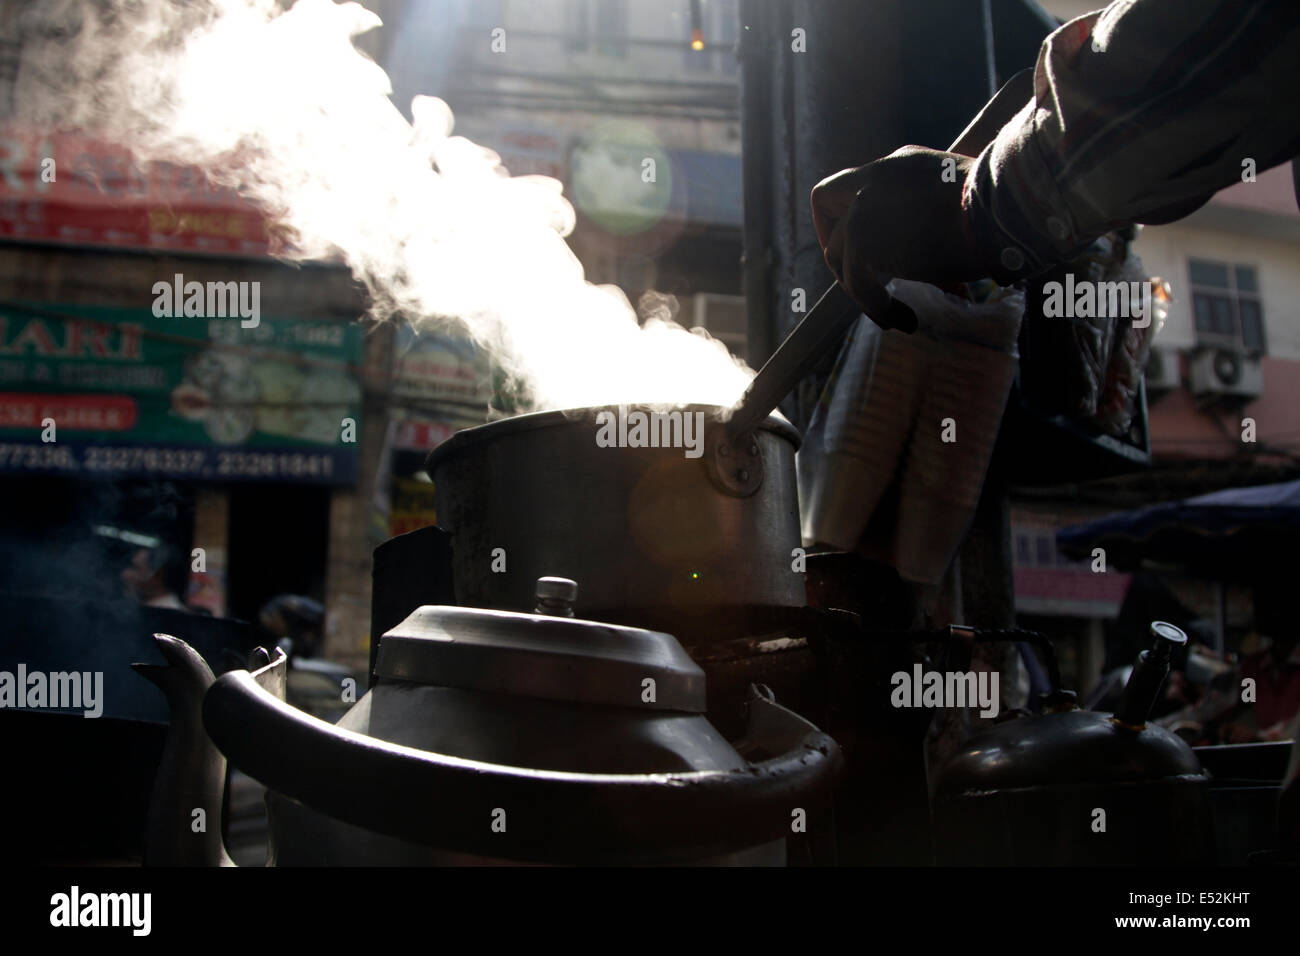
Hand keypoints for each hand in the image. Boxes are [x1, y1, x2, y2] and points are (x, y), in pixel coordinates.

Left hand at [811, 146, 995, 311]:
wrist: (1007, 209)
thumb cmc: (1003, 213)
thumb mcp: (962, 208)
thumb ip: (935, 224)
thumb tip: (941, 270)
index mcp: (901, 164)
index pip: (860, 185)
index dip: (858, 217)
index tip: (879, 248)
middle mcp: (876, 177)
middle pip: (826, 201)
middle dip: (836, 240)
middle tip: (862, 277)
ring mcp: (864, 205)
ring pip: (838, 253)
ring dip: (861, 290)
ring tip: (894, 314)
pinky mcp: (863, 238)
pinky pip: (856, 282)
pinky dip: (877, 307)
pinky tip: (904, 320)